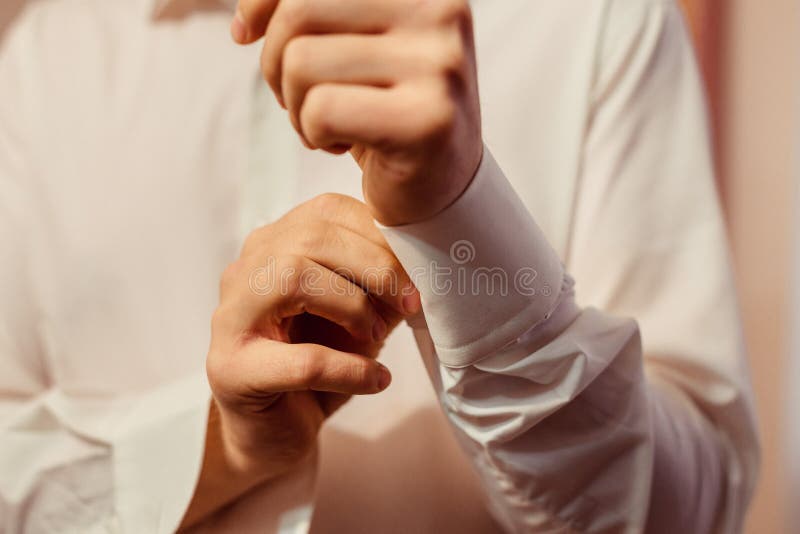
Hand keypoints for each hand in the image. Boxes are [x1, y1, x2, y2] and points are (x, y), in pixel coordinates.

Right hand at [182, 194, 419, 527]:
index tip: (417, 271)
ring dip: (353, 307)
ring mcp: (230, 318)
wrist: (275, 432)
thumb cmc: (317, 366)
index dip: (379, 234)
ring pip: (293, 279)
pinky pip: (300, 360)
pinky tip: (374, 379)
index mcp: (274, 245)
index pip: (328, 211)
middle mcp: (245, 270)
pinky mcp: (230, 369)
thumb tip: (425, 265)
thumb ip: (380, 286)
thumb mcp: (358, 316)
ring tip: (377, 336)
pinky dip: (349, 369)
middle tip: (409, 303)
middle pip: (310, 238)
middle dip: (374, 267)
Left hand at [231, 0, 483, 225]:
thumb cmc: (383, 107)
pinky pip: (322, 111)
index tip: (247, 31)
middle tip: (296, 97)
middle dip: (276, 63)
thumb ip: (307, 11)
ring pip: (302, 63)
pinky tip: (340, 145)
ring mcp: (438, 65)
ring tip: (326, 125)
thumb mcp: (350, 43)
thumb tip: (244, 21)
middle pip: (299, 12)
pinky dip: (314, 134)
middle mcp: (439, 9)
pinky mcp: (427, 120)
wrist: (442, 182)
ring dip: (297, 106)